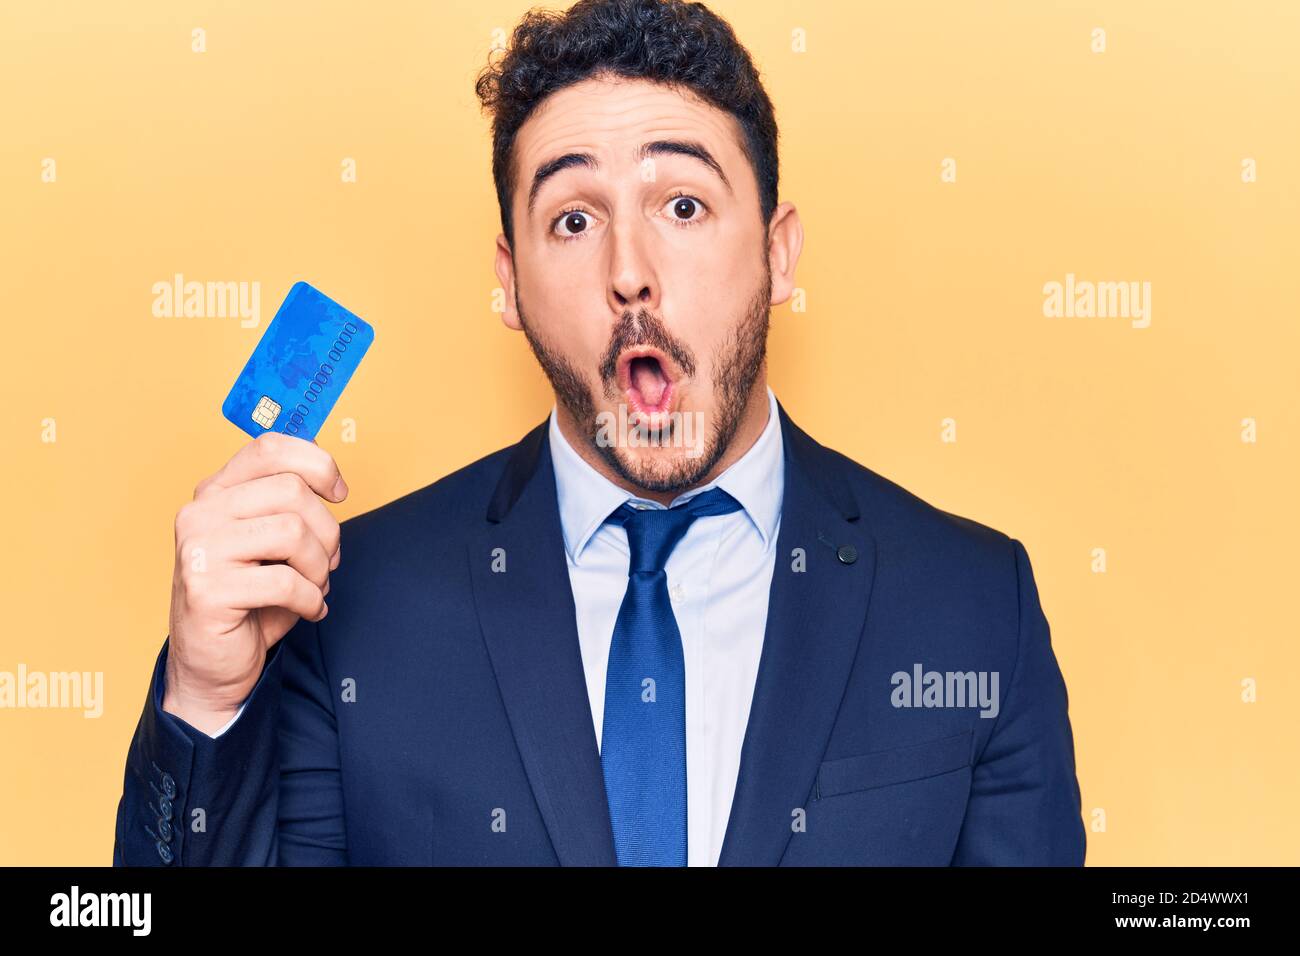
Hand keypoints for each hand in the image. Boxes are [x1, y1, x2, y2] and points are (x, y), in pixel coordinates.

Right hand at [163, 432, 345, 733]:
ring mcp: (198, 549)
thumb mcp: (271, 540)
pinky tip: (309, 610)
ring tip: (316, 587)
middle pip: (292, 491)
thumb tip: (321, 455)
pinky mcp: (206, 589)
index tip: (339, 493)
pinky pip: (285, 582)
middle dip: (327, 531)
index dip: (317, 463)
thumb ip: (287, 498)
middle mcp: (200, 513)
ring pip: (292, 532)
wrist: (213, 664)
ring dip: (320, 567)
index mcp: (215, 492)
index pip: (269, 447)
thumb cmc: (250, 598)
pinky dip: (311, 599)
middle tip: (328, 562)